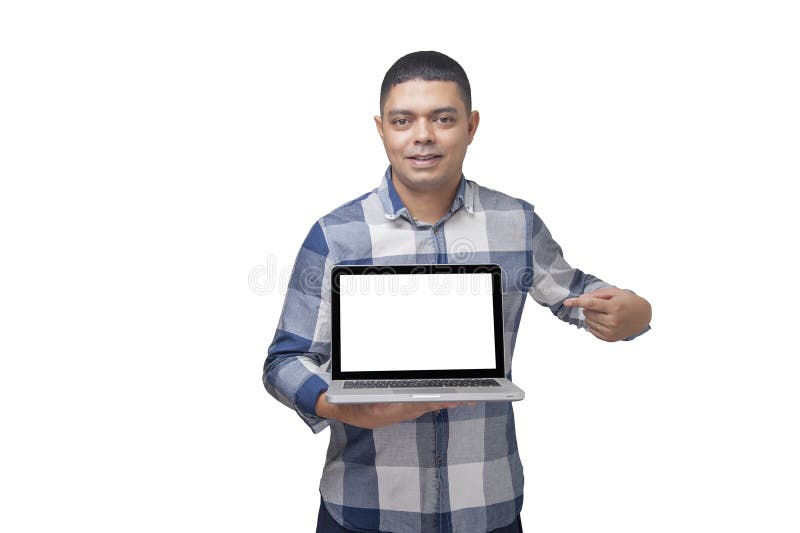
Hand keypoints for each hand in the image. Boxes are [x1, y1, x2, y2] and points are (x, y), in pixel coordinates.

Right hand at [315, 392, 474, 428]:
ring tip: (463, 398)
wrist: (334, 407)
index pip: (416, 405)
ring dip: (444, 402)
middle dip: (446, 402)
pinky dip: (433, 401)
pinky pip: (419, 406)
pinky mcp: (397, 409)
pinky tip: (444, 399)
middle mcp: (395, 413)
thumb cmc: (343, 401)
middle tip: (467, 398)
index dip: (435, 401)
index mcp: (386, 412)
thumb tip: (381, 407)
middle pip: (426, 406)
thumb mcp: (349, 402)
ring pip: (425, 406)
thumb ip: (366, 405)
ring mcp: (396, 412)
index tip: (451, 399)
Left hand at [563, 287, 651, 341]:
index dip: (577, 302)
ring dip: (591, 316)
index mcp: (615, 307)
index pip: (591, 304)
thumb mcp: (616, 292)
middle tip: (600, 305)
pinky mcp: (610, 339)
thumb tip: (582, 298)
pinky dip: (594, 324)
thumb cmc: (628, 301)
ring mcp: (612, 331)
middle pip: (588, 313)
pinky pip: (592, 330)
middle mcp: (613, 321)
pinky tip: (604, 320)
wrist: (642, 316)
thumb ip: (598, 294)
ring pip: (588, 322)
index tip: (566, 302)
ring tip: (603, 313)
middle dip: (588, 307)